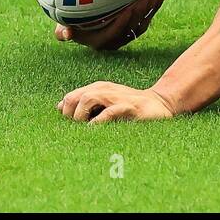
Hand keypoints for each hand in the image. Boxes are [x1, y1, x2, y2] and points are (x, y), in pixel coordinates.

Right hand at [54, 0, 164, 51]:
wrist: (83, 20)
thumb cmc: (72, 21)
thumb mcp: (64, 26)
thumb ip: (63, 32)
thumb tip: (65, 34)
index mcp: (100, 41)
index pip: (113, 33)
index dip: (122, 22)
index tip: (128, 9)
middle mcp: (115, 40)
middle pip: (130, 28)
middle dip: (138, 13)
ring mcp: (126, 34)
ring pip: (140, 24)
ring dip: (148, 11)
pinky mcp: (135, 26)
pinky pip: (146, 19)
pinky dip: (153, 8)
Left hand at [58, 82, 175, 122]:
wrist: (159, 103)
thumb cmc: (129, 106)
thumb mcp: (106, 103)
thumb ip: (85, 104)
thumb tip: (60, 108)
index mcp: (98, 88)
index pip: (71, 96)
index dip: (64, 112)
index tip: (66, 127)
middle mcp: (105, 90)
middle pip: (76, 96)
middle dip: (69, 114)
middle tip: (73, 129)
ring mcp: (117, 97)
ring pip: (89, 98)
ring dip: (81, 115)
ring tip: (83, 128)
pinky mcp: (129, 107)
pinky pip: (109, 112)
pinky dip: (98, 121)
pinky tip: (95, 130)